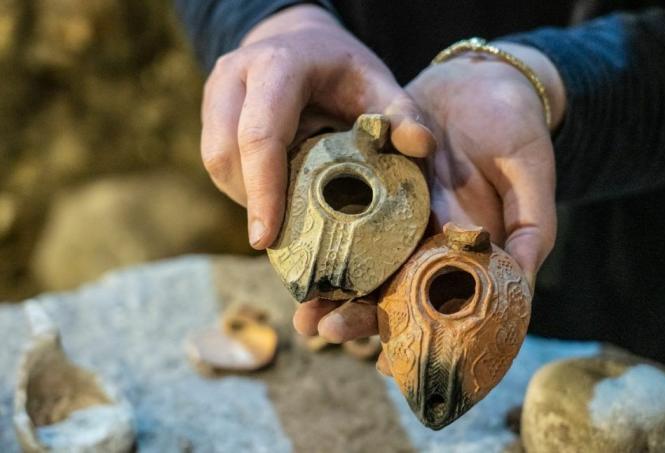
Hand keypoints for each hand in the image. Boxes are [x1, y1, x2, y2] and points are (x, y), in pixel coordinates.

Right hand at [201, 4, 434, 248]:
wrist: (304, 41)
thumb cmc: (343, 69)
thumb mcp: (379, 83)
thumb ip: (402, 113)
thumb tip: (421, 147)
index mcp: (278, 66)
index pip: (260, 135)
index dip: (263, 191)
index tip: (265, 239)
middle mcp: (237, 74)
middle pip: (226, 153)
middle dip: (252, 202)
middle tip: (280, 238)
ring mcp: (217, 90)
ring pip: (215, 161)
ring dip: (246, 196)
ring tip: (282, 213)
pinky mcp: (210, 109)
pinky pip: (216, 159)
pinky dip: (243, 185)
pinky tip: (273, 193)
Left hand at [293, 43, 566, 375]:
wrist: (482, 82)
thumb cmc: (517, 130)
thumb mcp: (533, 174)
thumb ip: (534, 227)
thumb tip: (525, 281)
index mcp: (461, 249)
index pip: (438, 300)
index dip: (413, 333)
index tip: (382, 360)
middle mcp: (424, 239)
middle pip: (391, 287)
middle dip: (357, 313)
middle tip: (323, 330)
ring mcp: (394, 213)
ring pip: (362, 259)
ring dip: (332, 286)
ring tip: (302, 311)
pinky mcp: (370, 183)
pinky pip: (345, 212)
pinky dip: (323, 234)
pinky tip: (297, 253)